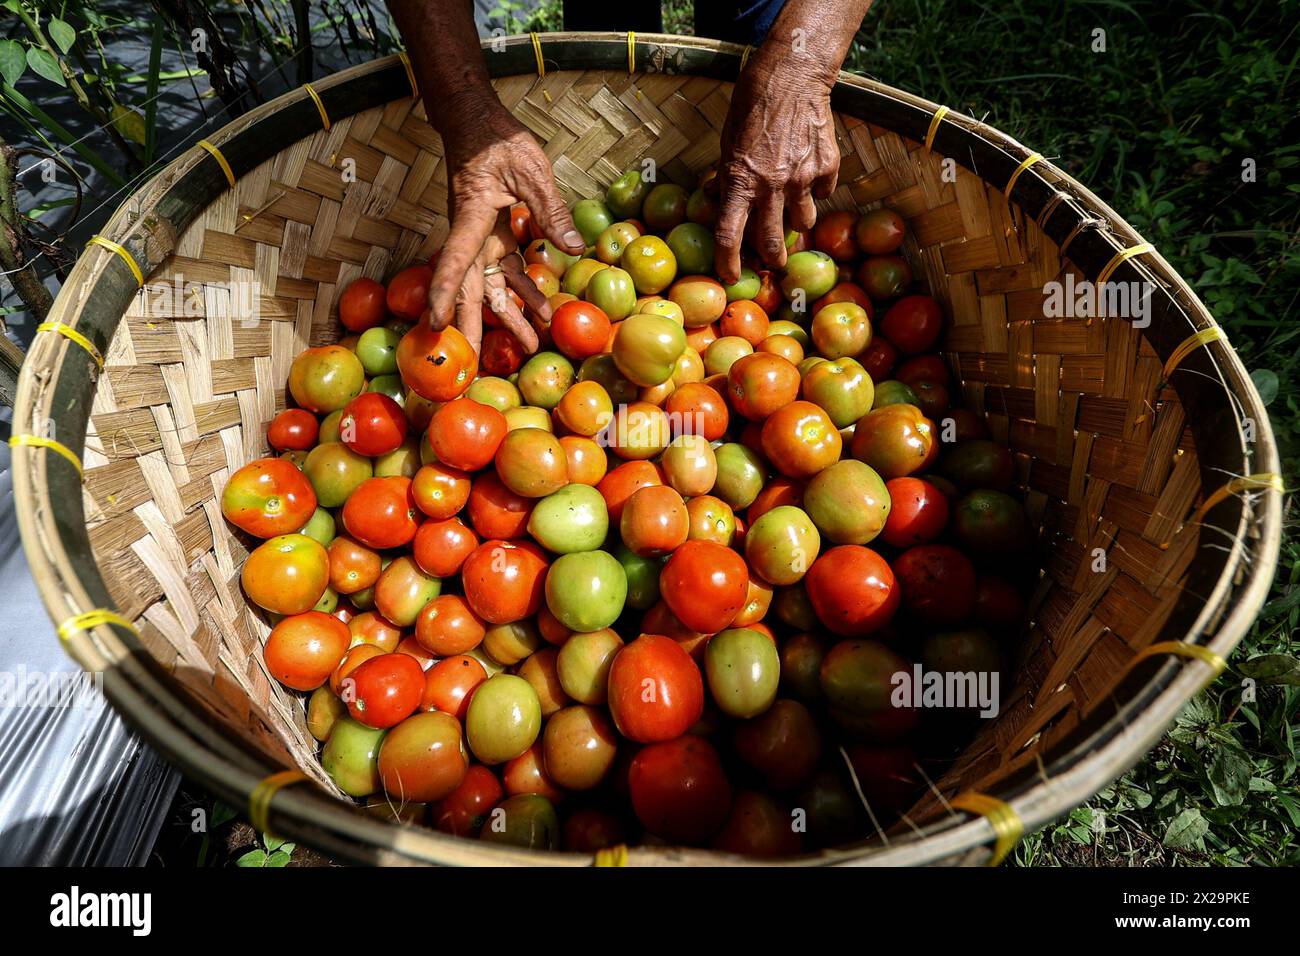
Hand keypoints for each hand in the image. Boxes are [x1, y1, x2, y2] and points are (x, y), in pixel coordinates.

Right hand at [428, 104, 584, 351]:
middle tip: (474, 366)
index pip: (454, 262)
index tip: (435, 325)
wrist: (477, 123)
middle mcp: (470, 236)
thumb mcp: (531, 170)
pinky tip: (541, 313)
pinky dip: (522, 293)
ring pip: (490, 287)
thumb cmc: (497, 140)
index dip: (445, 295)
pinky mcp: (493, 236)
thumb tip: (572, 249)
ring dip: (508, 317)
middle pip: (469, 290)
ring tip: (531, 346)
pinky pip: (506, 272)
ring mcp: (480, 239)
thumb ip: (550, 210)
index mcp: (471, 219)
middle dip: (472, 328)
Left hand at [713, 56, 839, 284]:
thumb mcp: (727, 141)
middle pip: (771, 243)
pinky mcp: (828, 168)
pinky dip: (816, 190)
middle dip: (771, 260)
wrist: (794, 74)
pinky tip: (809, 171)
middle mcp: (772, 186)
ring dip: (797, 221)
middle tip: (772, 265)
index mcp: (740, 181)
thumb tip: (714, 196)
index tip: (729, 276)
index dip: (728, 262)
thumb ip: (725, 175)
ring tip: (793, 208)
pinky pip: (823, 193)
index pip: (729, 235)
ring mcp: (803, 179)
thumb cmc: (752, 105)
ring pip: (804, 223)